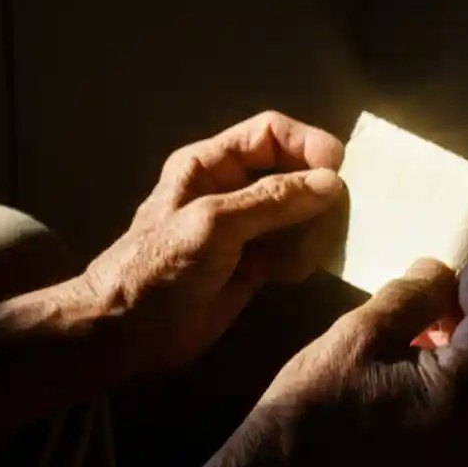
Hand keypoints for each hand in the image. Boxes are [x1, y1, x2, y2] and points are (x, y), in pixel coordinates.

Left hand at [81, 111, 344, 372]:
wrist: (128, 332)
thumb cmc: (159, 267)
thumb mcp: (214, 223)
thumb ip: (272, 200)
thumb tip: (331, 181)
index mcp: (211, 164)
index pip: (271, 134)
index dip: (307, 144)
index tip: (339, 169)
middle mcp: (231, 189)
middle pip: (294, 173)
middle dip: (315, 194)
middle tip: (333, 220)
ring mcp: (246, 229)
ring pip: (301, 215)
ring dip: (311, 232)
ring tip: (300, 256)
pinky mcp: (256, 266)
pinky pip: (296, 250)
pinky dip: (302, 259)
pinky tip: (286, 275)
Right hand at [150, 260, 467, 466]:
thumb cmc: (314, 406)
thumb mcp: (361, 333)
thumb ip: (413, 296)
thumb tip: (442, 271)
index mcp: (461, 400)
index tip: (462, 267)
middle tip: (435, 295)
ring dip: (461, 356)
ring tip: (420, 333)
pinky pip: (466, 422)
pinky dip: (450, 391)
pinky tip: (414, 376)